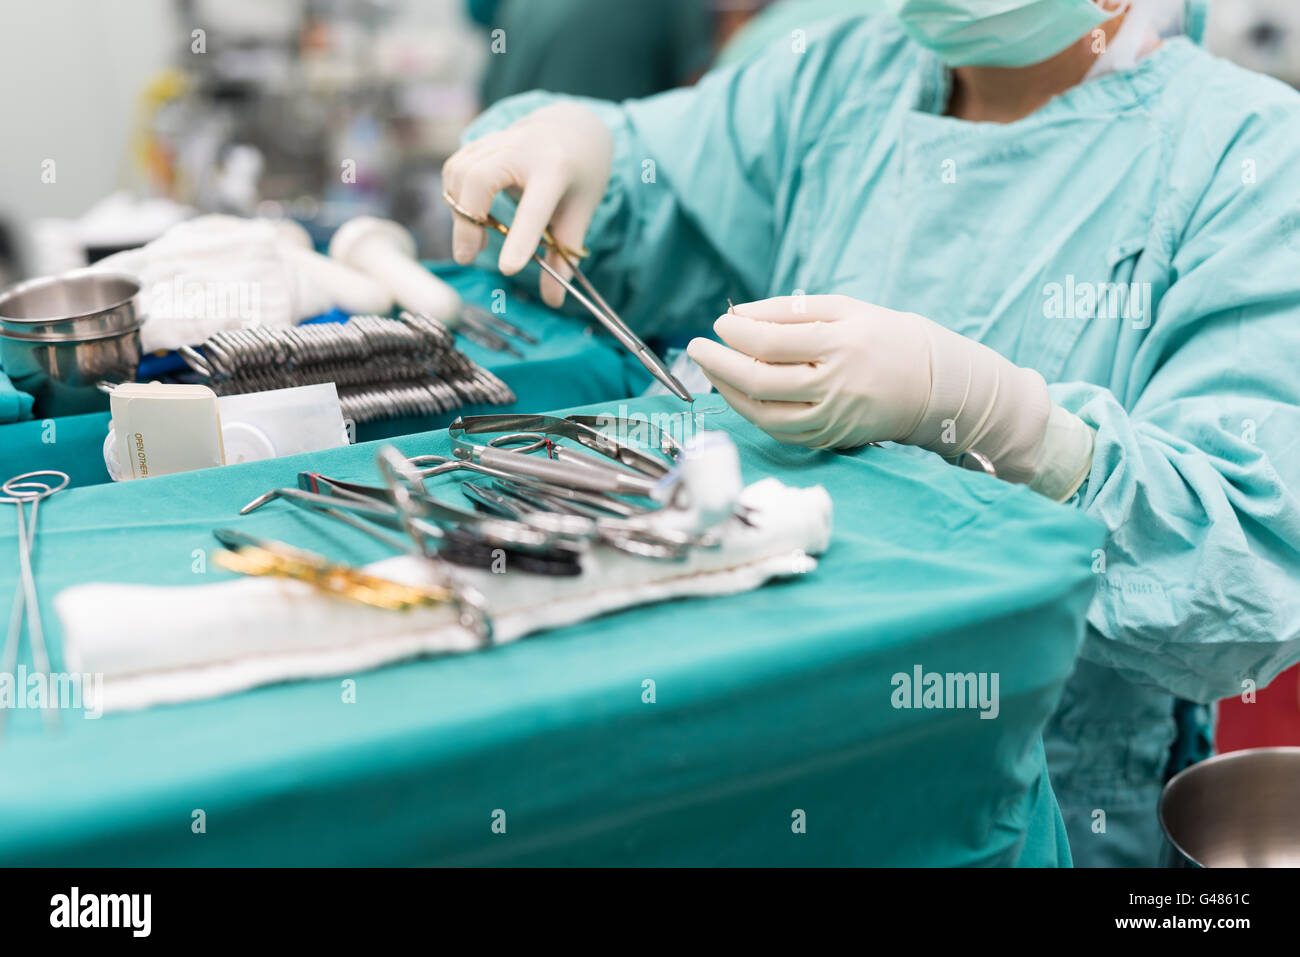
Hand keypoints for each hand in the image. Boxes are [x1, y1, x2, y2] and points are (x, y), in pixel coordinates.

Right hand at [442, 103, 613, 307]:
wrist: (574, 128)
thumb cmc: (579, 177)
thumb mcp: (579, 214)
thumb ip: (564, 256)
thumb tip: (553, 302)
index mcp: (556, 169)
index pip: (534, 207)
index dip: (520, 238)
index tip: (508, 269)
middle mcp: (524, 147)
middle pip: (478, 180)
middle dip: (467, 222)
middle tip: (469, 256)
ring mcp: (499, 138)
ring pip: (459, 172)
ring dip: (458, 211)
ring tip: (474, 238)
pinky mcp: (482, 139)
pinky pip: (455, 167)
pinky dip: (454, 195)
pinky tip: (469, 213)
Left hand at [687, 295, 1053, 484]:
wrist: (934, 384)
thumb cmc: (884, 336)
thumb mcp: (844, 309)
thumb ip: (789, 310)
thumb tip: (737, 317)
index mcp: (841, 344)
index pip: (772, 343)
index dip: (736, 335)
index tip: (719, 324)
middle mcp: (836, 385)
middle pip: (761, 380)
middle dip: (719, 364)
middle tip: (696, 347)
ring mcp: (833, 418)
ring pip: (764, 412)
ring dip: (729, 392)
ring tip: (712, 370)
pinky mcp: (830, 438)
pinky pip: (779, 430)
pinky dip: (751, 412)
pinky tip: (738, 393)